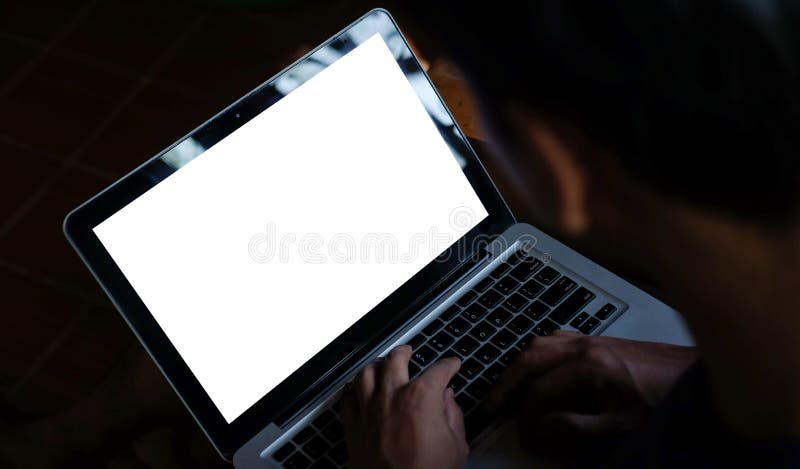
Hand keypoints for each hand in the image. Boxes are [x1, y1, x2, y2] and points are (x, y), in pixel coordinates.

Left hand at [341, 345, 468, 468]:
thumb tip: (449, 401)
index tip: (451, 365)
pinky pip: (347, 400)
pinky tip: (354, 388)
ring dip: (375, 365)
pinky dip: (352, 390)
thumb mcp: (457, 446)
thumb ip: (454, 416)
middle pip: (395, 361)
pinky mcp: (354, 429)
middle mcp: (391, 398)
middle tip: (408, 350)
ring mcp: (369, 412)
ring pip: (366, 374)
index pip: (438, 370)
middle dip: (404, 351)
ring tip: (381, 362)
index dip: (448, 365)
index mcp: (421, 397)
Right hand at [486, 331, 696, 454]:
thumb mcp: (621, 425)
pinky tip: (540, 367)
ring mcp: (591, 339)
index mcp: (588, 366)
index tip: (521, 434)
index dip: (525, 416)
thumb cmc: (664, 399)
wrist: (697, 377)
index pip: (540, 391)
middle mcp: (584, 346)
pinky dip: (539, 353)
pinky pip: (556, 339)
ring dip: (520, 365)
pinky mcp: (600, 340)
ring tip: (510, 387)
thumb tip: (540, 429)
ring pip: (541, 344)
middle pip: (530, 358)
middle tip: (493, 404)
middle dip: (507, 382)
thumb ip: (576, 428)